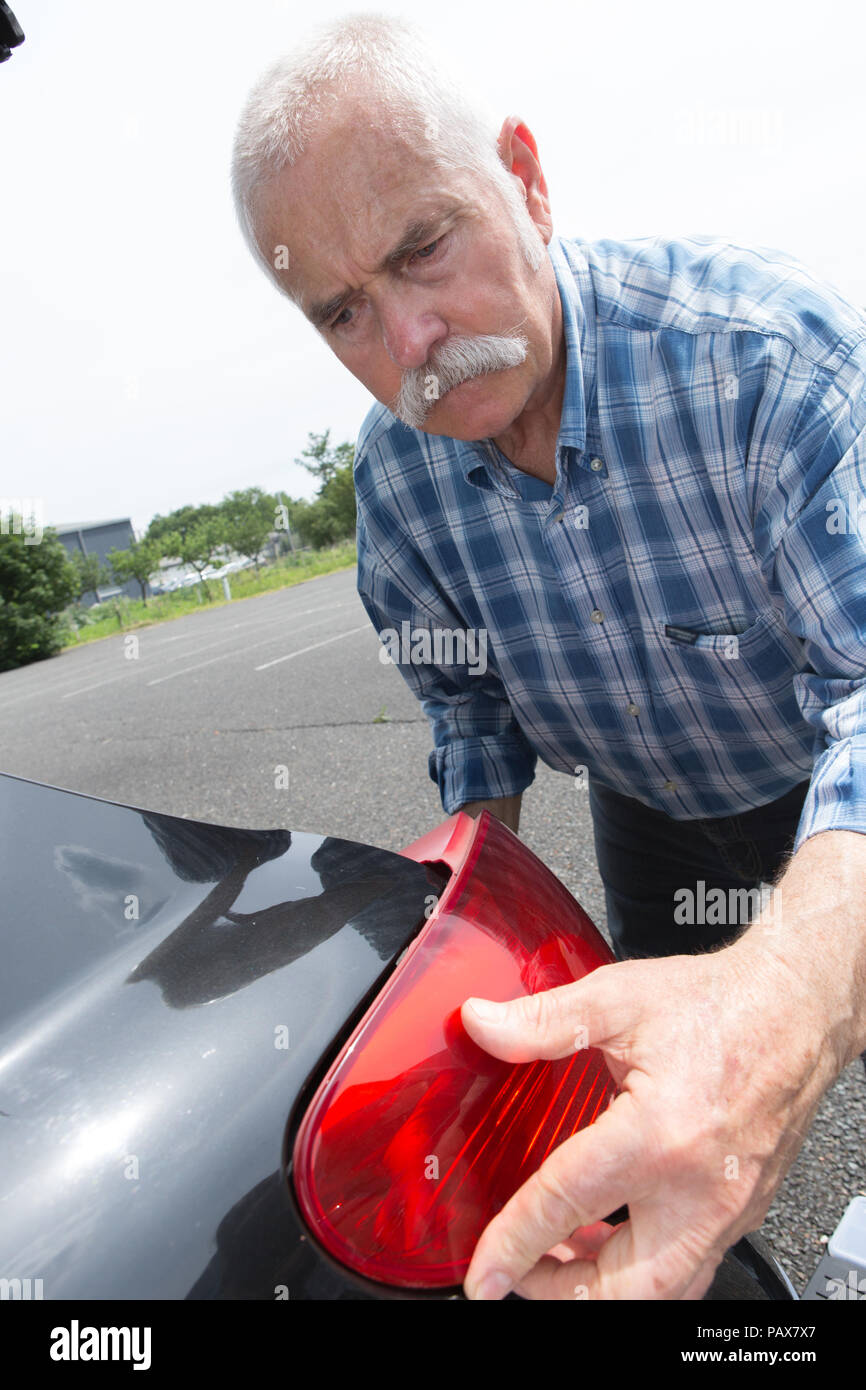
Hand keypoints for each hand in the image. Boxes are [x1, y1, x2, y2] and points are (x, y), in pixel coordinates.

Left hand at [460, 938, 838, 1299]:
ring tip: (560, 1255)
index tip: (484, 1274)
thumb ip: (543, 1020)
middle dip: (562, 1293)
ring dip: (605, 1285)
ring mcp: (728, 1208)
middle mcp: (698, 1189)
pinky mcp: (744, 1210)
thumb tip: (483, 1024)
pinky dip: (645, 1264)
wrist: (794, 1009)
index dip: (513, 1244)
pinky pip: (691, 1263)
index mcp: (658, 1136)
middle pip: (623, 1287)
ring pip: (663, 1289)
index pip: (567, 1206)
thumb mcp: (618, 999)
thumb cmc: (718, 1005)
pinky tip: (613, 1232)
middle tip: (520, 1272)